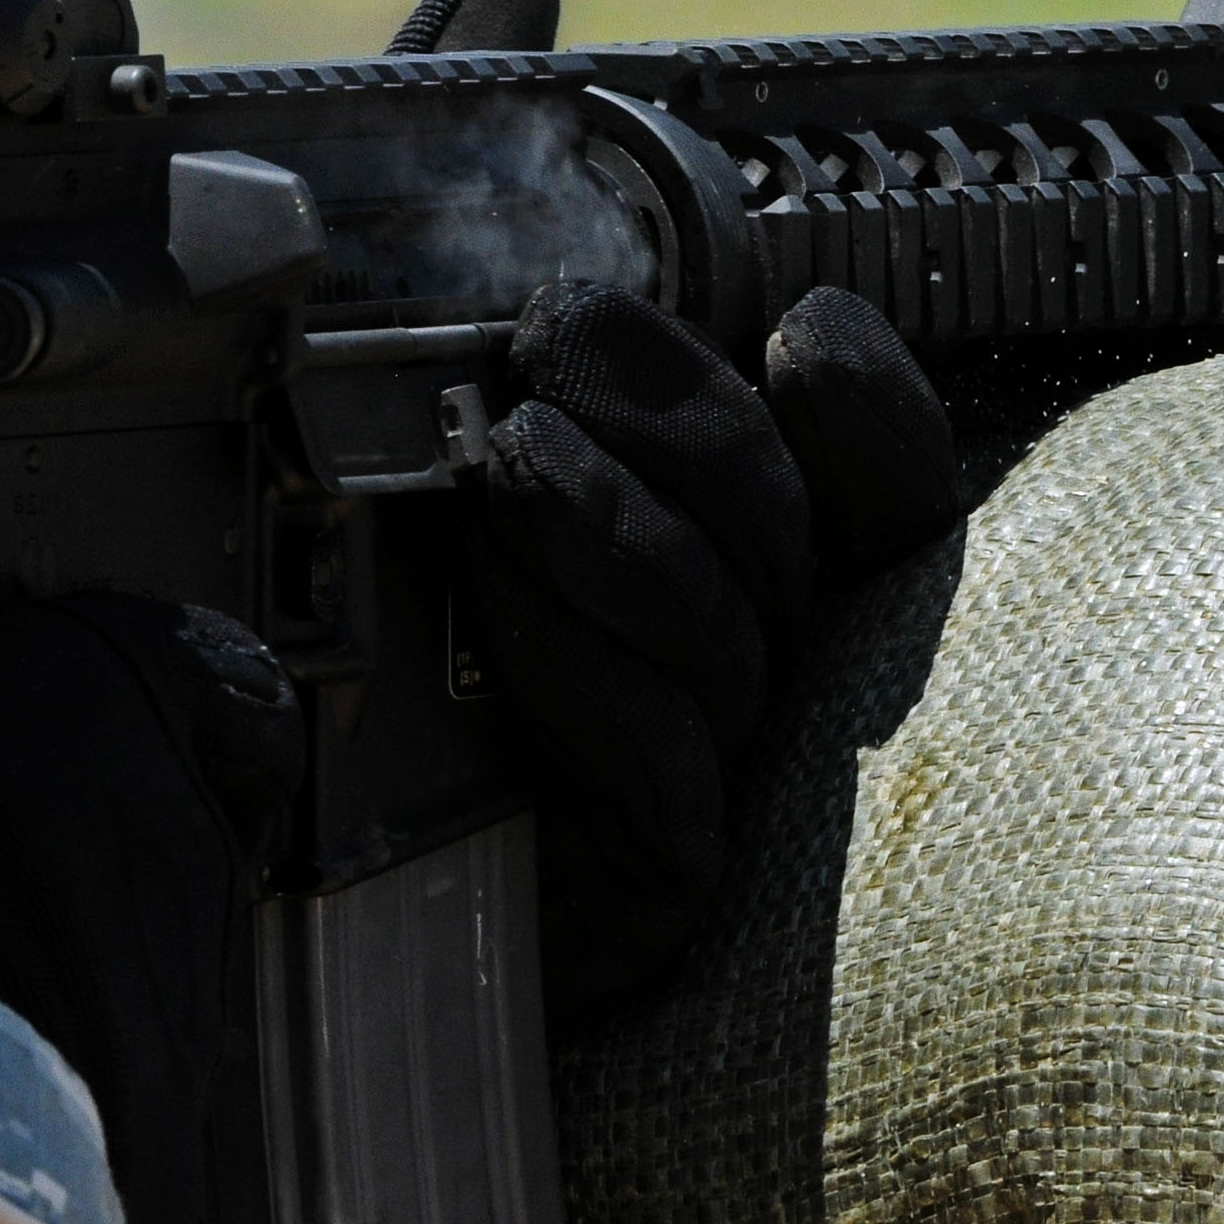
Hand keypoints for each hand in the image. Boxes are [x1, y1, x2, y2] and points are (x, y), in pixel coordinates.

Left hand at [454, 280, 958, 1010]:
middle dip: (682, 421)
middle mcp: (772, 691)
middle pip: (793, 540)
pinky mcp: (663, 893)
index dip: (872, 418)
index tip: (804, 331)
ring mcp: (728, 800)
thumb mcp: (450, 536)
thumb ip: (537, 443)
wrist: (335, 909)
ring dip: (611, 525)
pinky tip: (501, 587)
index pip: (887, 501)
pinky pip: (661, 765)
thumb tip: (563, 314)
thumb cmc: (400, 710)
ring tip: (512, 451)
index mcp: (758, 589)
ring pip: (725, 636)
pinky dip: (584, 663)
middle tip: (554, 336)